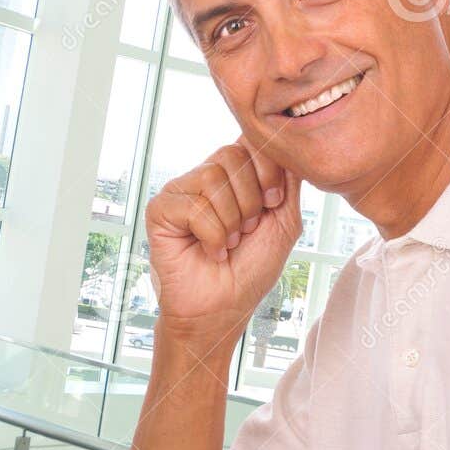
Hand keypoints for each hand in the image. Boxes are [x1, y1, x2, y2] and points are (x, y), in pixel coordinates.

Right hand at [146, 140, 301, 342]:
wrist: (224, 309)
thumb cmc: (250, 269)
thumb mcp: (284, 220)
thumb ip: (289, 179)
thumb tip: (286, 144)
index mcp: (233, 174)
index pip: (250, 140)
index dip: (268, 168)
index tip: (273, 203)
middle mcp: (205, 176)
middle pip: (232, 153)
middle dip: (251, 200)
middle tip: (245, 231)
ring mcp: (180, 191)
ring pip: (213, 177)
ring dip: (231, 221)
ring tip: (227, 243)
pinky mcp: (160, 210)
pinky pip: (194, 206)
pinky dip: (211, 235)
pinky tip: (209, 251)